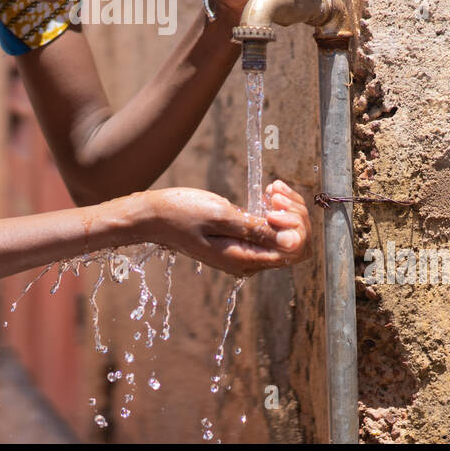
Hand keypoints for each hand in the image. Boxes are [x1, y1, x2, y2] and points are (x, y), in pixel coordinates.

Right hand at [145, 181, 313, 275]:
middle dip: (294, 215)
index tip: (273, 205)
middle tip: (273, 192)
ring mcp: (247, 252)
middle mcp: (250, 261)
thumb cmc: (181, 213)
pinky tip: (267, 192)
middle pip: (295, 244)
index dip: (295, 225)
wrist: (153, 216)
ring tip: (271, 189)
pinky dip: (276, 210)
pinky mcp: (243, 240)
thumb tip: (293, 242)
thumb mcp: (221, 216)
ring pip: (287, 235)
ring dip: (287, 209)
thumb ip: (257, 230)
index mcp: (245, 260)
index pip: (295, 251)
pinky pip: (272, 229)